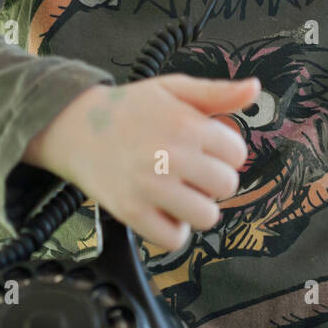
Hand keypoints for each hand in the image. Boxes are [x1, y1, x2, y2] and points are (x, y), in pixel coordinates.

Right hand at [23, 75, 259, 250]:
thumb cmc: (129, 109)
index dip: (223, 152)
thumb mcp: (173, 89)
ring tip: (177, 191)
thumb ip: (217, 93)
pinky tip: (162, 209)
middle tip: (188, 170)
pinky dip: (173, 229)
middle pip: (226, 186)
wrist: (74, 127)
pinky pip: (175, 239)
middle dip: (211, 179)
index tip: (203, 148)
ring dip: (196, 207)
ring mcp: (151, 187)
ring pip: (207, 216)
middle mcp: (171, 156)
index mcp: (186, 124)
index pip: (236, 154)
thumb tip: (253, 88)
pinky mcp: (132, 213)